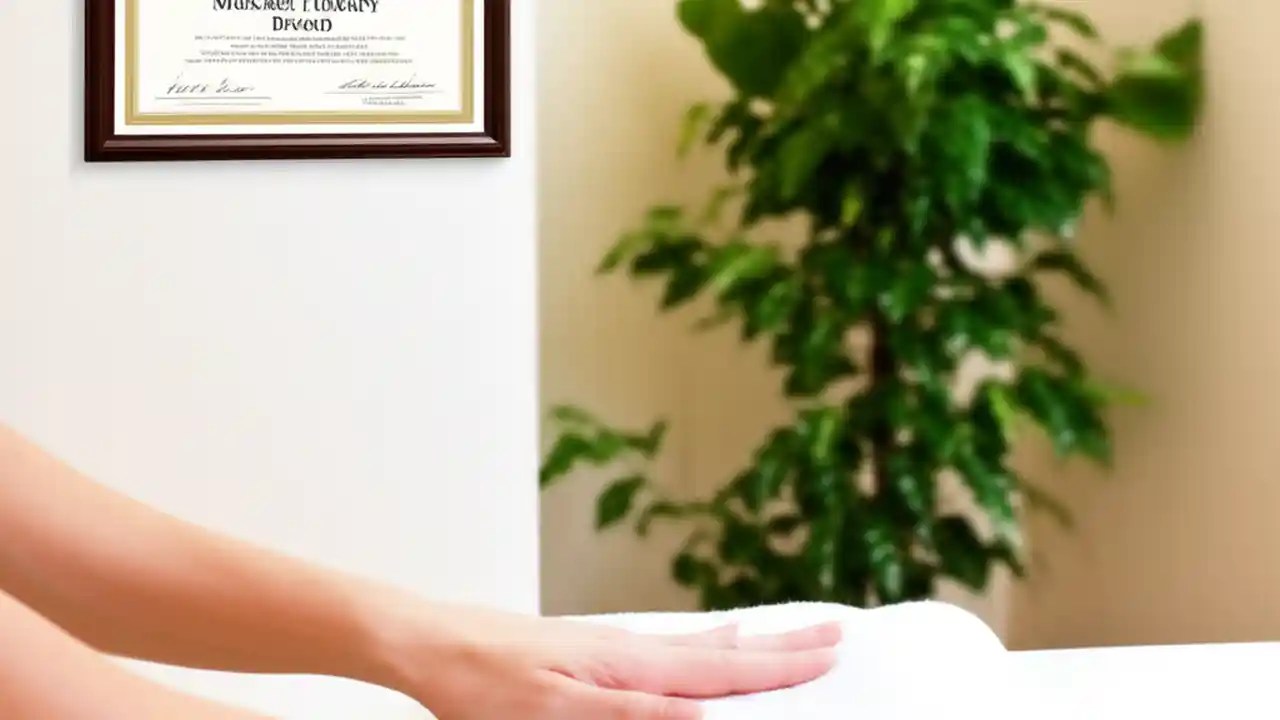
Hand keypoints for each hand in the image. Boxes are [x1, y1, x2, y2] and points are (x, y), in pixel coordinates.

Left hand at [381, 603, 840, 719]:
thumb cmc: (482, 682)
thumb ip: (632, 711)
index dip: (780, 665)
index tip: (831, 653)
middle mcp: (629, 648)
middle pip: (723, 649)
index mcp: (629, 664)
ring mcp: (611, 647)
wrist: (430, 644)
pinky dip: (701, 646)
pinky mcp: (591, 652)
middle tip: (833, 632)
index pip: (722, 667)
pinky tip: (699, 645)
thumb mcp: (556, 709)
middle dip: (781, 647)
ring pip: (698, 647)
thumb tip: (705, 712)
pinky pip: (667, 650)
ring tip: (782, 637)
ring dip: (748, 644)